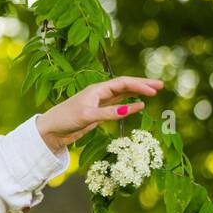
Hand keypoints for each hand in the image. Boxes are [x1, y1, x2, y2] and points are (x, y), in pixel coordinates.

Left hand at [35, 76, 164, 152]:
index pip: (123, 83)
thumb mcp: (87, 116)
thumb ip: (108, 113)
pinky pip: (118, 104)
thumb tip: (131, 109)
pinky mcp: (99, 112)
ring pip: (123, 93)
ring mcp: (100, 102)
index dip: (139, 85)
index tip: (154, 90)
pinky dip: (130, 103)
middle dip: (142, 84)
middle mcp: (99, 93)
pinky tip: (139, 104)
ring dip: (138, 92)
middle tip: (161, 85)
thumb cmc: (66, 119)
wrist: (51, 129)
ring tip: (154, 90)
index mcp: (97, 89)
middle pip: (125, 85)